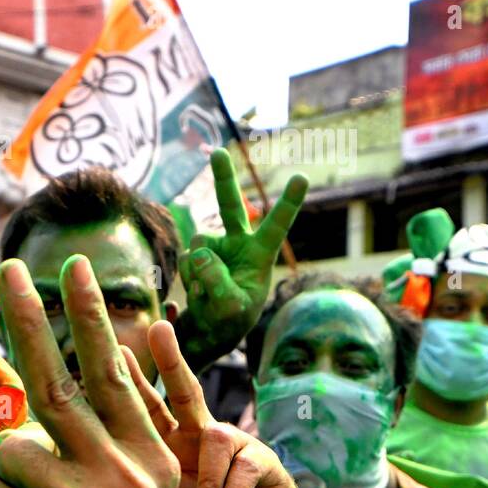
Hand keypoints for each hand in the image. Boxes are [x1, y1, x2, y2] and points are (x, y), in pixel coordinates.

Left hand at [0, 256, 187, 487]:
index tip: (74, 266)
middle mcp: (125, 473)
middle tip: (6, 268)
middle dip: (28, 317)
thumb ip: (96, 439)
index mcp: (149, 457)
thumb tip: (48, 385)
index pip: (112, 374)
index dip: (89, 317)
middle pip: (57, 383)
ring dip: (10, 481)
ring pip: (10, 452)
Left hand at [121, 320, 308, 487]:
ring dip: (207, 482)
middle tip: (159, 329)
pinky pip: (243, 468)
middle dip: (171, 359)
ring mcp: (233, 441)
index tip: (116, 349)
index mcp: (174, 443)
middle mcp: (200, 433)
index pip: (150, 407)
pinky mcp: (263, 457)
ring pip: (214, 439)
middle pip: (186, 390)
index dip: (133, 381)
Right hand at [175, 149, 306, 366]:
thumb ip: (217, 277)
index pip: (276, 226)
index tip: (302, 177)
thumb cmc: (229, 323)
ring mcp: (213, 250)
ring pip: (198, 243)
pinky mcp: (193, 258)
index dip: (289, 203)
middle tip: (218, 153)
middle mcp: (237, 245)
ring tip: (209, 297)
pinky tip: (197, 296)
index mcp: (260, 255)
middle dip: (222, 178)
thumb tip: (197, 251)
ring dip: (199, 272)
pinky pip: (185, 260)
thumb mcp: (230, 306)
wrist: (205, 334)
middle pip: (230, 206)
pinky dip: (189, 280)